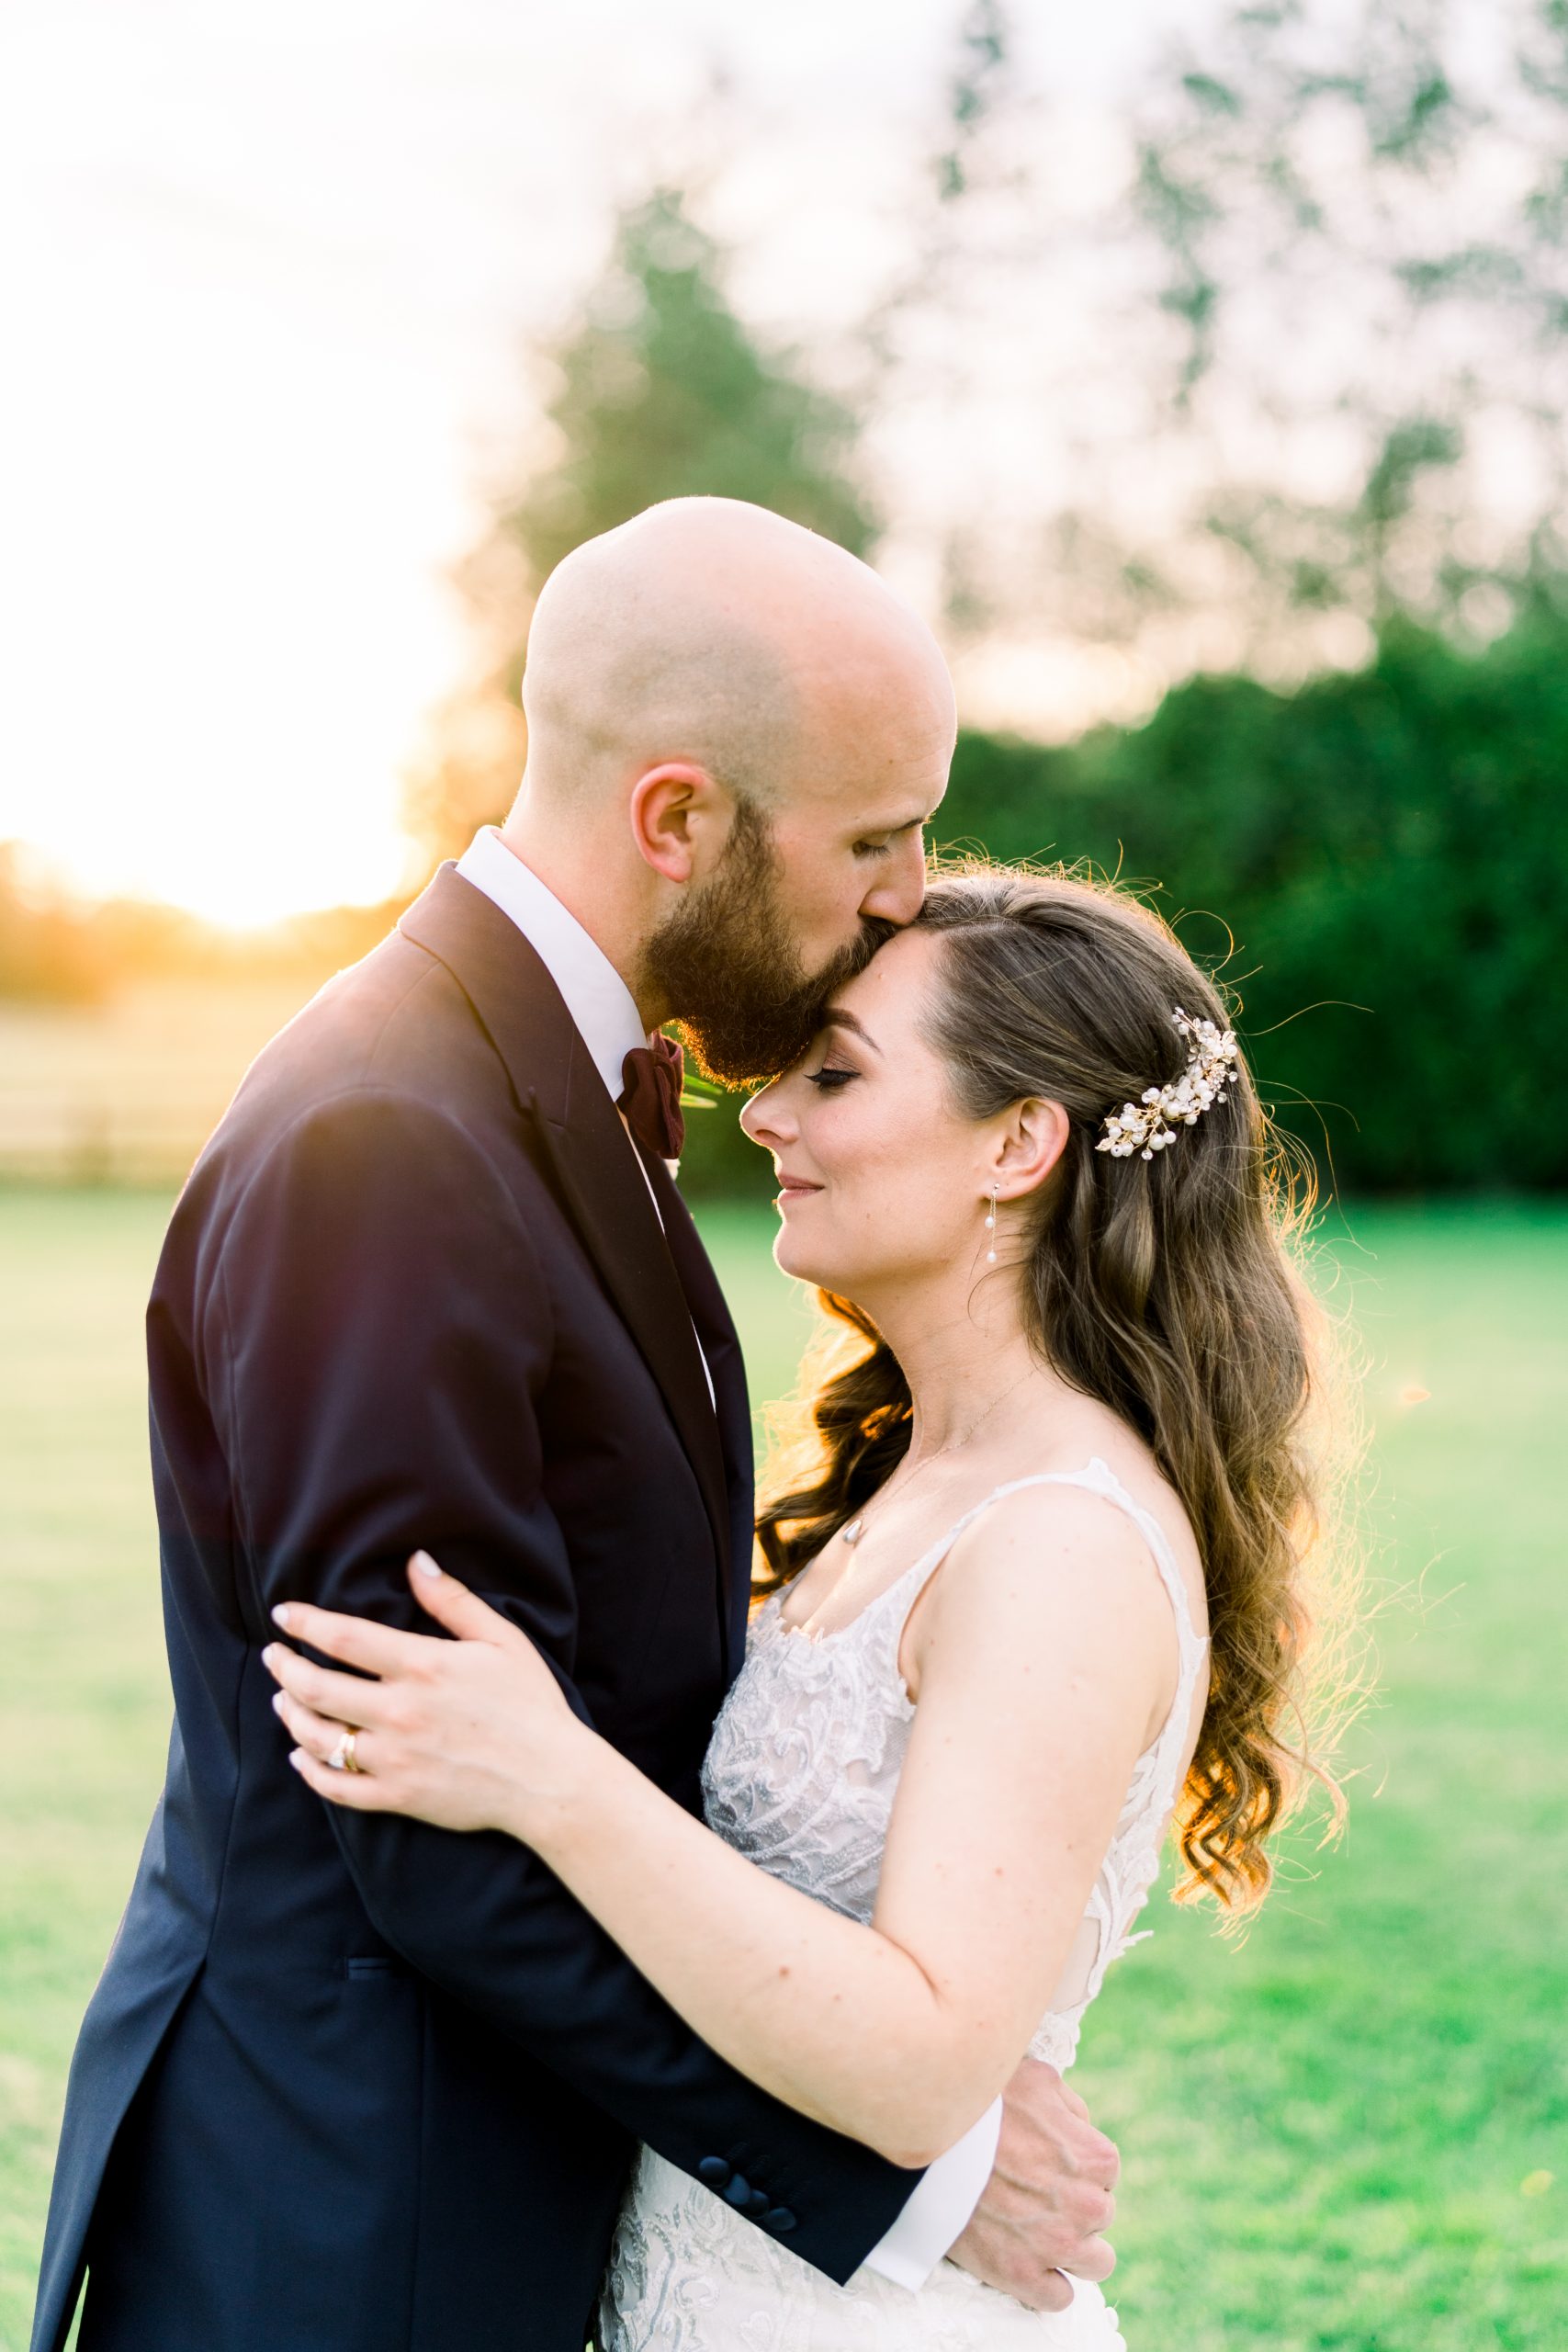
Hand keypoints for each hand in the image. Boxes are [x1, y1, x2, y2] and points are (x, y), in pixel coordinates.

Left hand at [262, 1554, 593, 1838]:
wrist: (550, 1779)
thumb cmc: (531, 1703)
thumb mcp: (501, 1639)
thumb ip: (452, 1600)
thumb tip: (416, 1561)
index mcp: (423, 1666)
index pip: (343, 1638)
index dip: (305, 1623)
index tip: (283, 1614)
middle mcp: (400, 1711)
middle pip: (316, 1687)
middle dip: (284, 1667)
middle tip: (272, 1655)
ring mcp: (395, 1758)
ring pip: (317, 1736)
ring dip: (290, 1713)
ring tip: (282, 1699)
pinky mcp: (398, 1796)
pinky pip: (336, 1786)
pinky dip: (309, 1769)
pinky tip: (301, 1755)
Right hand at [946, 2059, 1117, 2314]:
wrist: (927, 2137)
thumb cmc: (981, 2102)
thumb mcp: (1037, 2078)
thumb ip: (1070, 2107)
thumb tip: (1080, 2129)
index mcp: (1095, 2158)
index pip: (1107, 2172)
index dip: (1077, 2165)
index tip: (1047, 2160)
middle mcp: (1085, 2206)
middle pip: (1102, 2215)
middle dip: (1075, 2204)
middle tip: (1036, 2190)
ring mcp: (1054, 2245)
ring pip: (1097, 2263)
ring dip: (1075, 2249)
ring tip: (1040, 2230)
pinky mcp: (1021, 2275)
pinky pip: (1058, 2298)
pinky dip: (1047, 2284)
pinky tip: (1026, 2259)